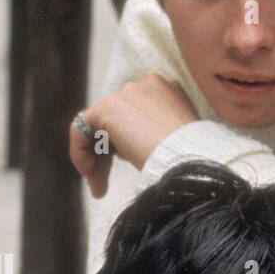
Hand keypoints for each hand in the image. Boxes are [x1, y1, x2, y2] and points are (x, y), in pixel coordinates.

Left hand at [69, 73, 197, 196]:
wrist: (192, 158)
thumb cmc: (194, 156)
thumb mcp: (181, 137)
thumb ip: (160, 130)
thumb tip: (137, 146)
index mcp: (165, 89)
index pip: (135, 113)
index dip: (127, 141)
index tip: (129, 164)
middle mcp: (143, 85)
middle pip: (116, 119)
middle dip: (110, 152)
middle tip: (107, 183)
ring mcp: (125, 95)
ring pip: (99, 126)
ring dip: (97, 159)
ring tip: (100, 188)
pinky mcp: (108, 109)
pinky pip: (82, 128)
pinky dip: (80, 152)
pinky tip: (90, 175)